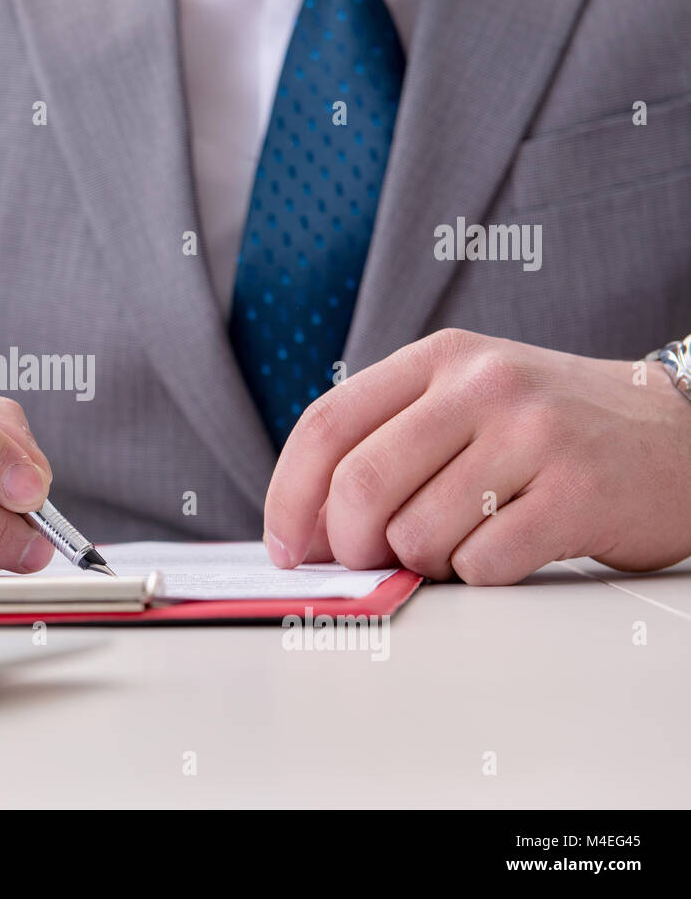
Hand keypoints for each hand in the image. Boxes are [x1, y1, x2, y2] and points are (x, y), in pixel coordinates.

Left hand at [263, 329, 690, 583]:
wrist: (681, 436)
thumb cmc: (553, 432)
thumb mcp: (467, 405)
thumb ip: (387, 447)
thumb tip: (307, 531)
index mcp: (440, 359)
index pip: (326, 424)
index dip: (288, 496)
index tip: (286, 547)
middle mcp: (483, 385)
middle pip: (360, 485)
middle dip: (349, 545)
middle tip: (371, 560)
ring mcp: (534, 435)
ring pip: (416, 534)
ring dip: (424, 564)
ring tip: (462, 543)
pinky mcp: (578, 492)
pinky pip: (480, 565)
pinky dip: (476, 577)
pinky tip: (507, 550)